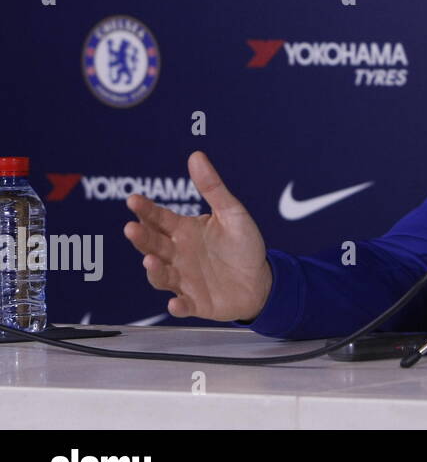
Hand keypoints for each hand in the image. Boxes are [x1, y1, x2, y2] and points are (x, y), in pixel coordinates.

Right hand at [124, 151, 272, 321]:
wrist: (261, 279)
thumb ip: (213, 188)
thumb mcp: (232, 213)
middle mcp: (177, 255)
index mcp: (184, 231)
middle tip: (131, 228)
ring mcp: (184, 280)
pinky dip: (178, 306)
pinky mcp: (196, 303)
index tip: (133, 200)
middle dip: (141, 238)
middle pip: (154, 245)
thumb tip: (196, 156)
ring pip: (161, 276)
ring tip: (151, 260)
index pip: (159, 218)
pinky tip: (175, 303)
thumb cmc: (243, 244)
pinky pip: (184, 305)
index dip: (145, 210)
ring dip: (154, 270)